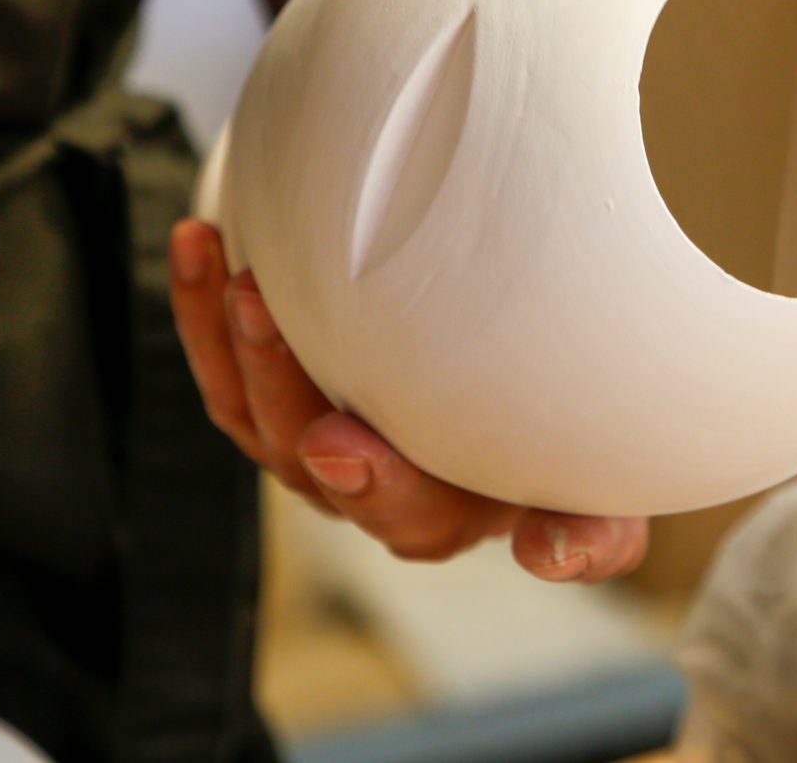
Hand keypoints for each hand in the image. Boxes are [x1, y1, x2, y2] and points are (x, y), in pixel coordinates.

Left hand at [169, 220, 647, 582]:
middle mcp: (368, 494)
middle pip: (307, 454)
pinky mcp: (271, 406)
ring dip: (228, 338)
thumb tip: (556, 556)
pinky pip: (223, 370)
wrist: (511, 375)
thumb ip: (594, 531)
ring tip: (227, 266)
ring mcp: (311, 451)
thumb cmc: (553, 431)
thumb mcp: (596, 486)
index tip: (340, 441)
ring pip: (253, 412)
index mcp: (447, 512)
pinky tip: (200, 240)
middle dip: (277, 380)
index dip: (374, 480)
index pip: (410, 510)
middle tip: (261, 307)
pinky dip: (201, 309)